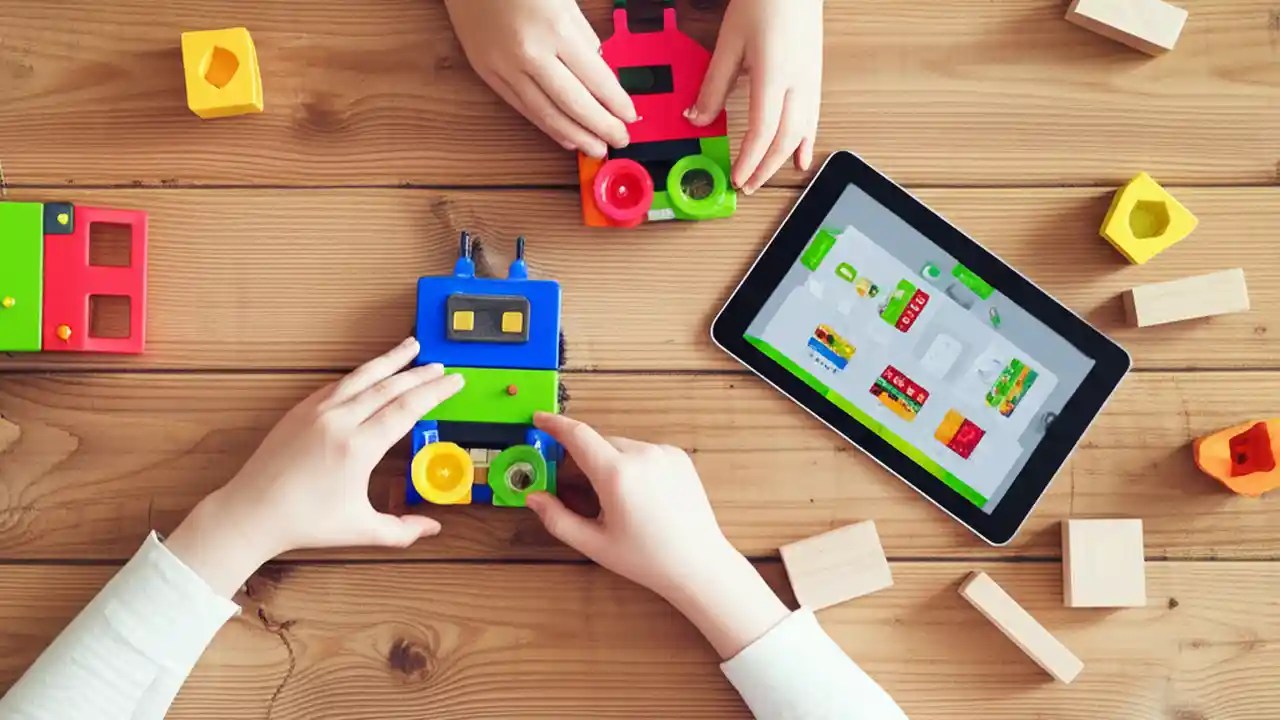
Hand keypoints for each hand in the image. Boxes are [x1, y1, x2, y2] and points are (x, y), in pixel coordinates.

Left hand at [166, 337, 463, 594]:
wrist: (252, 512)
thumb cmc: (306, 524)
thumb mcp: (360, 530)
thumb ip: (401, 530)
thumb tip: (434, 528)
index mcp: (359, 448)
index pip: (406, 410)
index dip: (434, 393)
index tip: (454, 381)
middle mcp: (340, 422)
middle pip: (388, 387)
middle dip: (418, 374)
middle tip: (440, 366)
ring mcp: (317, 412)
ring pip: (361, 377)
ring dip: (389, 360)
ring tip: (411, 346)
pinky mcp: (300, 411)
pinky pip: (337, 385)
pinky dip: (360, 374)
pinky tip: (371, 371)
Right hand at [445, 0, 636, 158]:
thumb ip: (582, 35)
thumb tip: (598, 70)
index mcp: (554, 28)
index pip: (595, 78)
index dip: (616, 102)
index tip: (630, 116)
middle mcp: (529, 53)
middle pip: (573, 103)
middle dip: (601, 127)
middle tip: (620, 140)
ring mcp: (504, 65)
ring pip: (546, 113)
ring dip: (575, 136)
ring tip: (595, 149)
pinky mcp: (486, 71)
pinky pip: (522, 107)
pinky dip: (546, 125)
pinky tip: (564, 137)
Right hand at [526, 413, 788, 658]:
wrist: (698, 563)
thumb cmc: (646, 558)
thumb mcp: (594, 544)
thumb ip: (557, 518)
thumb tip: (534, 496)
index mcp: (617, 475)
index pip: (577, 435)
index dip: (554, 424)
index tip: (539, 419)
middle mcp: (642, 455)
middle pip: (598, 443)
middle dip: (582, 459)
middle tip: (576, 489)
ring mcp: (664, 453)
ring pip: (621, 447)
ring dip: (608, 462)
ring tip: (617, 501)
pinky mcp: (679, 456)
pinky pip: (643, 451)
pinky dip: (632, 464)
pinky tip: (640, 496)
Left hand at [686, 0, 823, 193]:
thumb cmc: (765, 3)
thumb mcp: (730, 43)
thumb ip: (714, 85)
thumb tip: (697, 118)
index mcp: (775, 74)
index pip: (763, 130)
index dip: (749, 159)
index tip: (736, 178)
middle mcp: (798, 82)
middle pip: (784, 139)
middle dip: (765, 168)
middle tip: (747, 187)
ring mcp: (811, 81)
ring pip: (801, 133)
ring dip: (782, 161)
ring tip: (765, 178)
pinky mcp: (815, 78)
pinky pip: (813, 119)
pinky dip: (806, 143)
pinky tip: (802, 159)